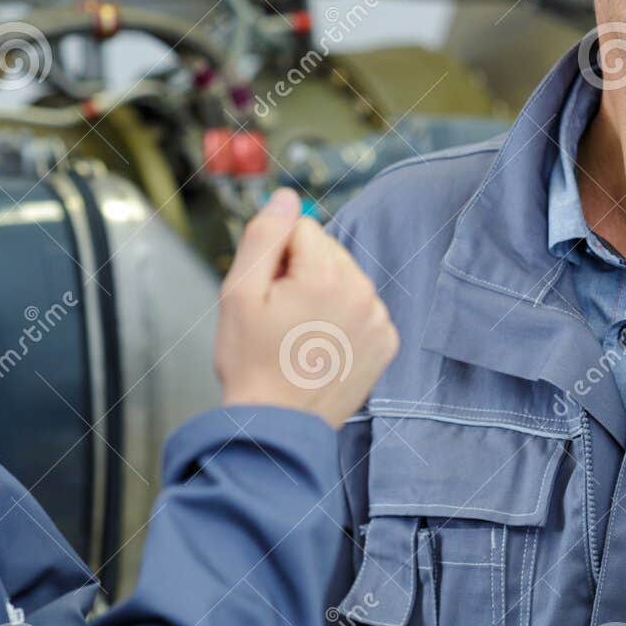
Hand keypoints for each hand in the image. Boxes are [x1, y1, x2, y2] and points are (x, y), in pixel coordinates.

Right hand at [213, 187, 398, 427]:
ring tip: (299, 335)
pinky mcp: (387, 342)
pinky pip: (362, 308)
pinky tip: (321, 346)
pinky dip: (343, 319)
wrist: (276, 427)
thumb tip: (287, 197)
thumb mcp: (238, 292)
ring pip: (345, 278)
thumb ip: (264, 236)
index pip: (302, 228)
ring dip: (323, 295)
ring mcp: (379, 319)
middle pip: (327, 251)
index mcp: (328, 275)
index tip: (267, 293)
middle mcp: (364, 292)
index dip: (276, 256)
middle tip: (279, 317)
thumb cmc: (251, 364)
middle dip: (301, 272)